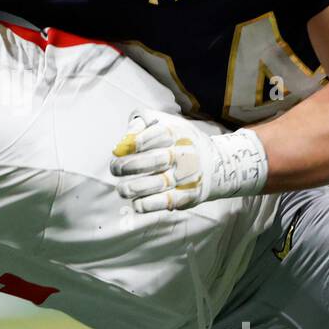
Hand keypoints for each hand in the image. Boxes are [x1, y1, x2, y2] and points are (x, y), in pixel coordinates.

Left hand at [110, 109, 267, 211]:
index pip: (159, 134)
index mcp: (179, 132)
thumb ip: (140, 124)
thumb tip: (121, 144)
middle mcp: (185, 153)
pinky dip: (149, 204)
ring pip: (160, 183)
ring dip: (136, 188)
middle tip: (115, 169)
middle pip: (157, 159)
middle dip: (131, 165)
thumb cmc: (176, 141)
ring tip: (122, 189)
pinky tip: (136, 202)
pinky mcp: (188, 196)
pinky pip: (167, 202)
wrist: (213, 163)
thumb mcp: (162, 123)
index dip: (138, 141)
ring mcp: (188, 176)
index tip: (119, 149)